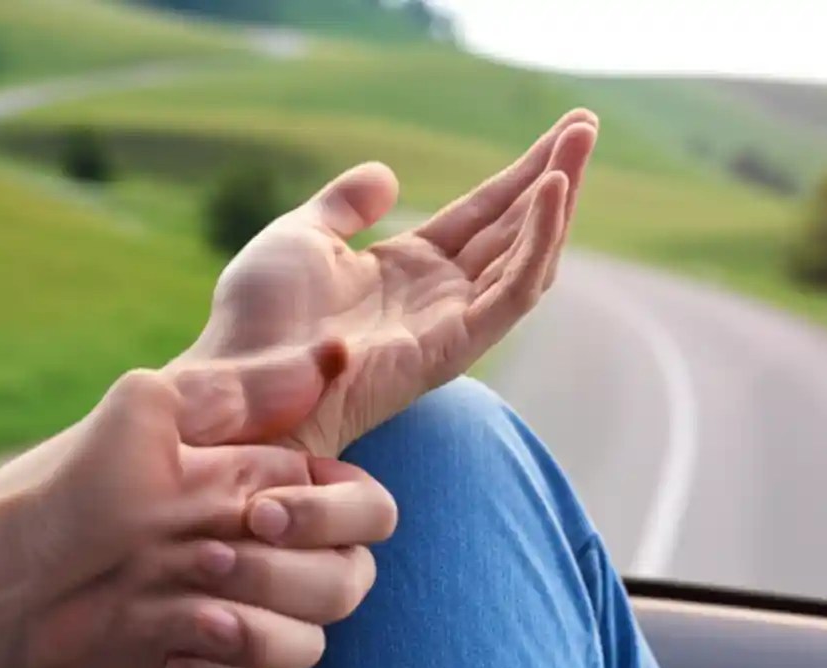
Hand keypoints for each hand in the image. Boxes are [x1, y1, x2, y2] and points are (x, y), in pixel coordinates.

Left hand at [18, 370, 396, 667]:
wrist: (12, 583)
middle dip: (281, 573)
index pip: (367, 507)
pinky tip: (171, 652)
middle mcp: (275, 553)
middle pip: (352, 578)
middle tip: (203, 557)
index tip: (261, 513)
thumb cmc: (77, 488)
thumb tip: (337, 350)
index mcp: (273, 488)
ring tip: (190, 614)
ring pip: (315, 640)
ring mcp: (254, 614)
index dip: (331, 514)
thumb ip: (248, 386)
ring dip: (256, 627)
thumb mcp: (155, 414)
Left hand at [171, 110, 597, 455]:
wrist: (239, 380)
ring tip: (580, 145)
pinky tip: (550, 194)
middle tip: (587, 127)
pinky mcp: (453, 348)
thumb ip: (346, 205)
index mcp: (410, 269)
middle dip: (554, 177)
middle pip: (515, 228)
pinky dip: (537, 243)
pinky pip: (513, 292)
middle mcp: (440, 295)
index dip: (521, 173)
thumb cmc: (259, 322)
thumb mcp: (300, 236)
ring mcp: (451, 323)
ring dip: (557, 200)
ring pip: (527, 257)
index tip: (561, 132)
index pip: (484, 213)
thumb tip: (387, 175)